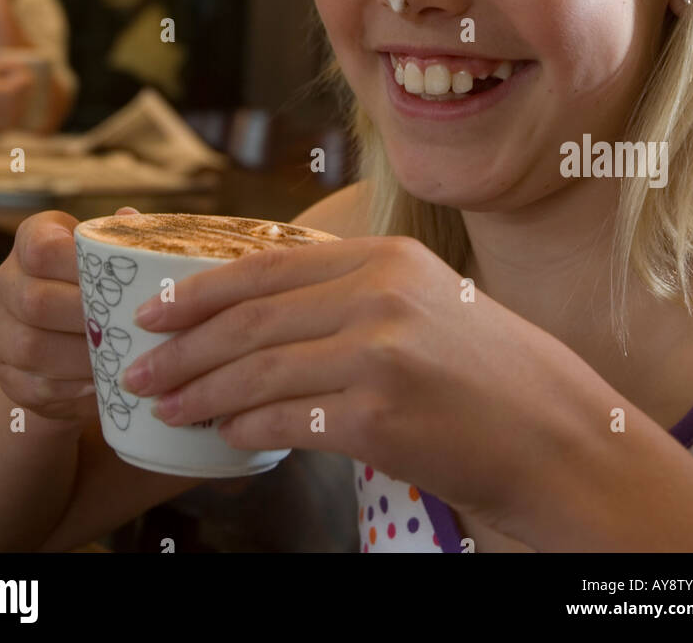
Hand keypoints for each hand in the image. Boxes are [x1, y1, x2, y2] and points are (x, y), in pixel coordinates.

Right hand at [0, 207, 137, 425]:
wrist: (67, 341)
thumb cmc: (101, 283)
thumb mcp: (110, 254)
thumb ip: (123, 237)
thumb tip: (130, 218)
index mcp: (31, 240)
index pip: (41, 247)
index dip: (78, 264)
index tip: (115, 278)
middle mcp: (7, 282)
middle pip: (35, 300)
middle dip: (87, 316)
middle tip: (129, 325)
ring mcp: (0, 331)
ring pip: (32, 346)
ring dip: (83, 356)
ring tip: (122, 356)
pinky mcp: (6, 375)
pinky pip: (36, 385)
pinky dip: (75, 387)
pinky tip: (104, 381)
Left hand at [122, 235, 589, 525]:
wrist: (556, 435)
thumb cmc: (485, 371)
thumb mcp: (423, 300)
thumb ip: (351, 292)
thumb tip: (262, 311)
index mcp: (383, 257)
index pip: (264, 265)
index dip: (198, 289)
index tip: (153, 310)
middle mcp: (378, 294)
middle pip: (249, 318)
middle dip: (182, 346)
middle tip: (135, 366)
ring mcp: (378, 354)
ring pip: (257, 370)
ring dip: (199, 391)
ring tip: (165, 405)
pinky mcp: (379, 416)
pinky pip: (286, 420)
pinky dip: (244, 428)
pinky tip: (224, 435)